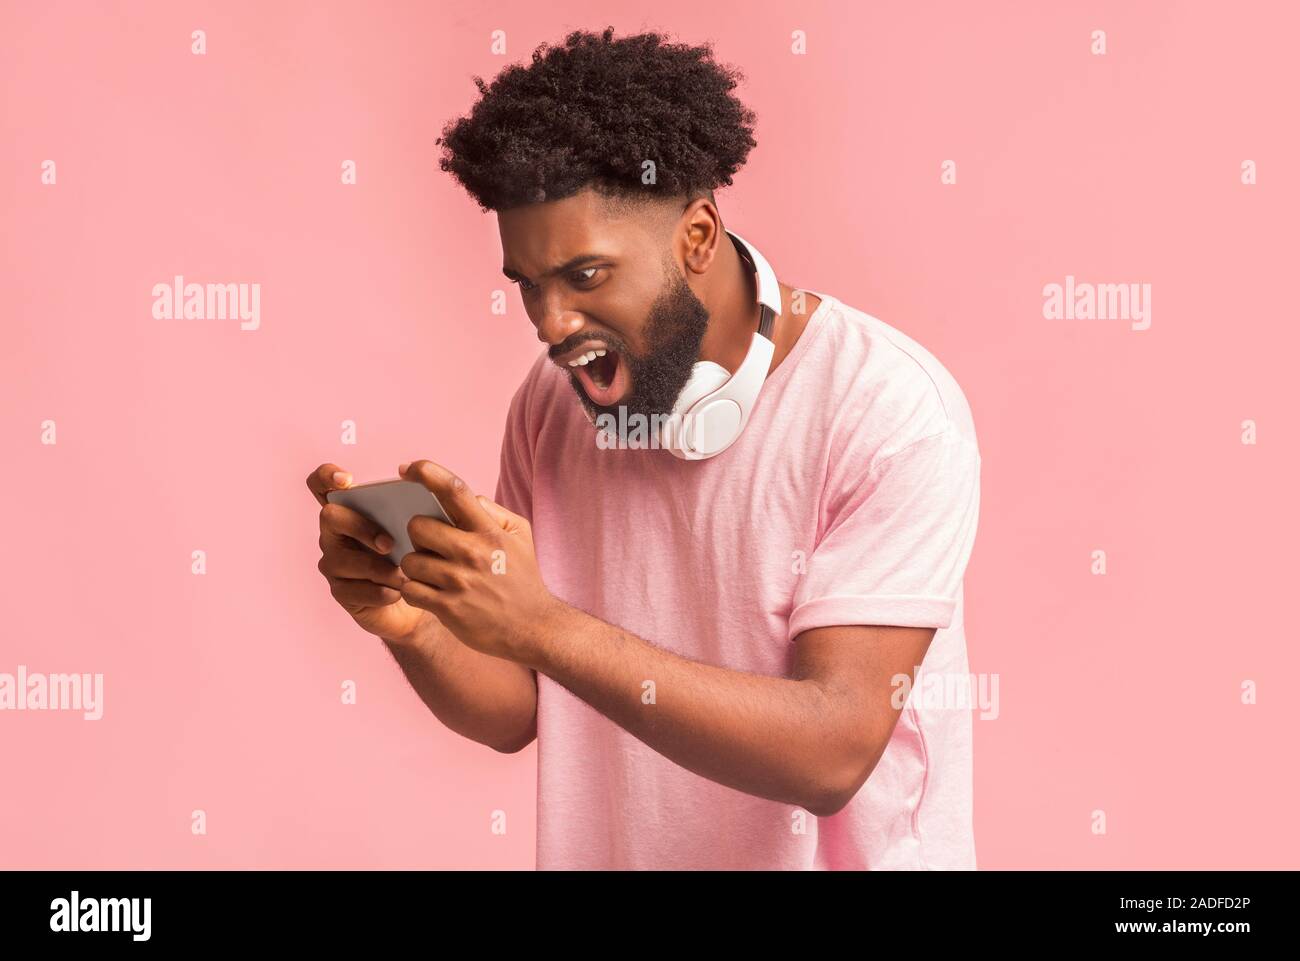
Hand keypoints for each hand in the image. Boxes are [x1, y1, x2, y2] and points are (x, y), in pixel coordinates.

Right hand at [306, 462, 430, 644]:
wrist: (418, 596)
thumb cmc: (417, 552)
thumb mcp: (420, 529)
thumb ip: (420, 509)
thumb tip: (445, 494)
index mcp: (351, 509)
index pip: (321, 483)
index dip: (327, 475)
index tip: (348, 481)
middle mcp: (334, 532)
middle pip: (330, 516)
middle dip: (362, 528)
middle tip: (390, 544)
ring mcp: (332, 562)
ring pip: (341, 559)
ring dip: (377, 568)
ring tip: (404, 577)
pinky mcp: (339, 591)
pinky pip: (353, 590)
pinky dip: (379, 591)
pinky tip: (398, 593)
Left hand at [396, 459, 560, 663]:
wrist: (533, 627)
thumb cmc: (523, 578)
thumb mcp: (520, 536)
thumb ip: (492, 512)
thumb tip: (464, 497)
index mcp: (489, 531)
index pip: (454, 490)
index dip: (427, 473)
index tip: (407, 469)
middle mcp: (472, 553)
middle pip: (418, 526)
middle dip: (417, 533)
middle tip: (429, 544)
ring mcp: (459, 582)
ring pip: (410, 561)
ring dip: (415, 566)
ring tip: (431, 572)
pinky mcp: (448, 608)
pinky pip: (410, 590)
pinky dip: (414, 591)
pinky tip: (430, 592)